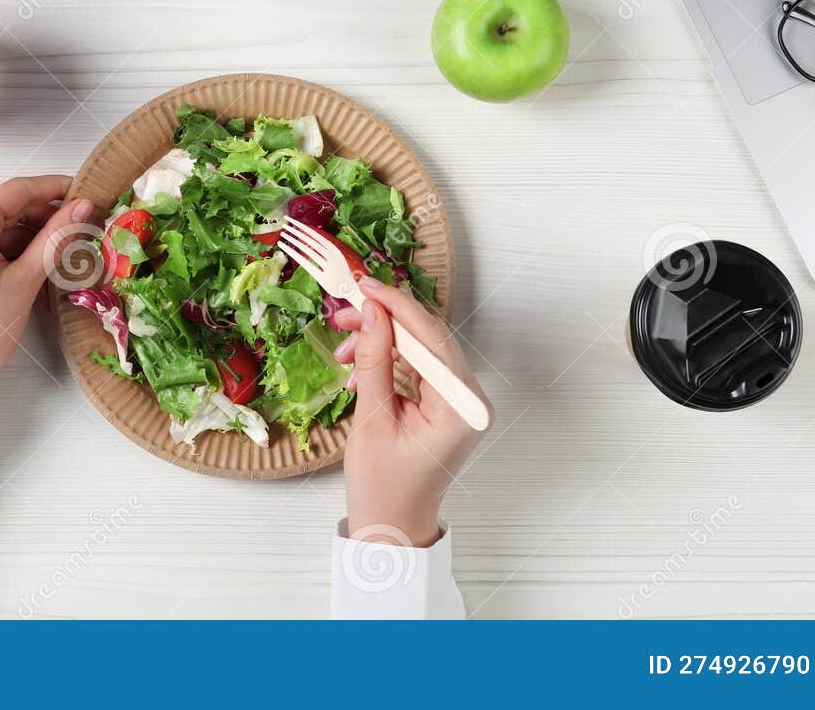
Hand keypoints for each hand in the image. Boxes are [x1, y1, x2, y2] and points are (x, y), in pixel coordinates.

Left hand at [0, 176, 92, 410]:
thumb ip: (55, 238)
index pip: (16, 190)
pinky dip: (17, 247)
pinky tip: (45, 258)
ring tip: (71, 245)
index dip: (54, 187)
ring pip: (2, 224)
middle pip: (8, 205)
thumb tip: (83, 206)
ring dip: (34, 232)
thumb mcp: (24, 281)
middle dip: (46, 213)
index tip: (87, 190)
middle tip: (85, 223)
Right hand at [333, 277, 486, 547]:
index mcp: (461, 407)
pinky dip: (389, 360)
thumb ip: (374, 362)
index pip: (432, 338)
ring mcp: (460, 402)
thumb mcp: (372, 420)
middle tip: (346, 313)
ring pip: (421, 349)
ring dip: (381, 341)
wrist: (393, 527)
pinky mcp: (447, 404)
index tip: (366, 286)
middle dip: (384, 321)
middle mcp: (470, 400)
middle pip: (428, 338)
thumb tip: (372, 313)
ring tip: (344, 349)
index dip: (397, 305)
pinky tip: (359, 368)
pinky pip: (419, 367)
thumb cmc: (383, 487)